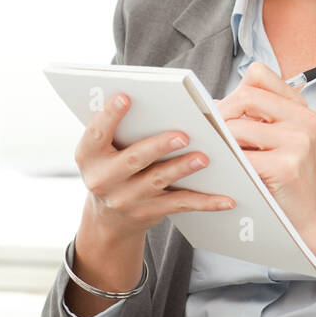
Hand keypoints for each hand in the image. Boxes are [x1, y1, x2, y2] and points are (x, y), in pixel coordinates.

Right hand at [76, 92, 235, 238]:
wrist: (108, 219)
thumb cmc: (112, 167)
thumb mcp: (103, 150)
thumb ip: (118, 128)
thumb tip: (152, 98)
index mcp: (89, 156)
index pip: (96, 134)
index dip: (109, 116)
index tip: (125, 97)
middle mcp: (103, 180)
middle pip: (132, 160)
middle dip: (158, 146)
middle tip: (183, 135)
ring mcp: (125, 199)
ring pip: (157, 181)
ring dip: (182, 168)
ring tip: (204, 158)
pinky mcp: (148, 212)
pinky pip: (180, 204)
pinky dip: (205, 201)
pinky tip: (226, 199)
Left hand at [216, 61, 315, 250]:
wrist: (311, 217)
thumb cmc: (287, 178)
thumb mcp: (280, 139)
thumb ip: (255, 117)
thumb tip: (211, 104)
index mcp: (300, 107)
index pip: (259, 75)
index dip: (235, 91)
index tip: (227, 113)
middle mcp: (303, 119)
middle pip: (245, 96)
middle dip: (222, 115)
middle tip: (215, 135)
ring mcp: (298, 142)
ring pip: (237, 128)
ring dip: (222, 143)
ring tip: (224, 156)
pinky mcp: (286, 166)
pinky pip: (240, 158)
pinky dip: (228, 164)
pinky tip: (229, 173)